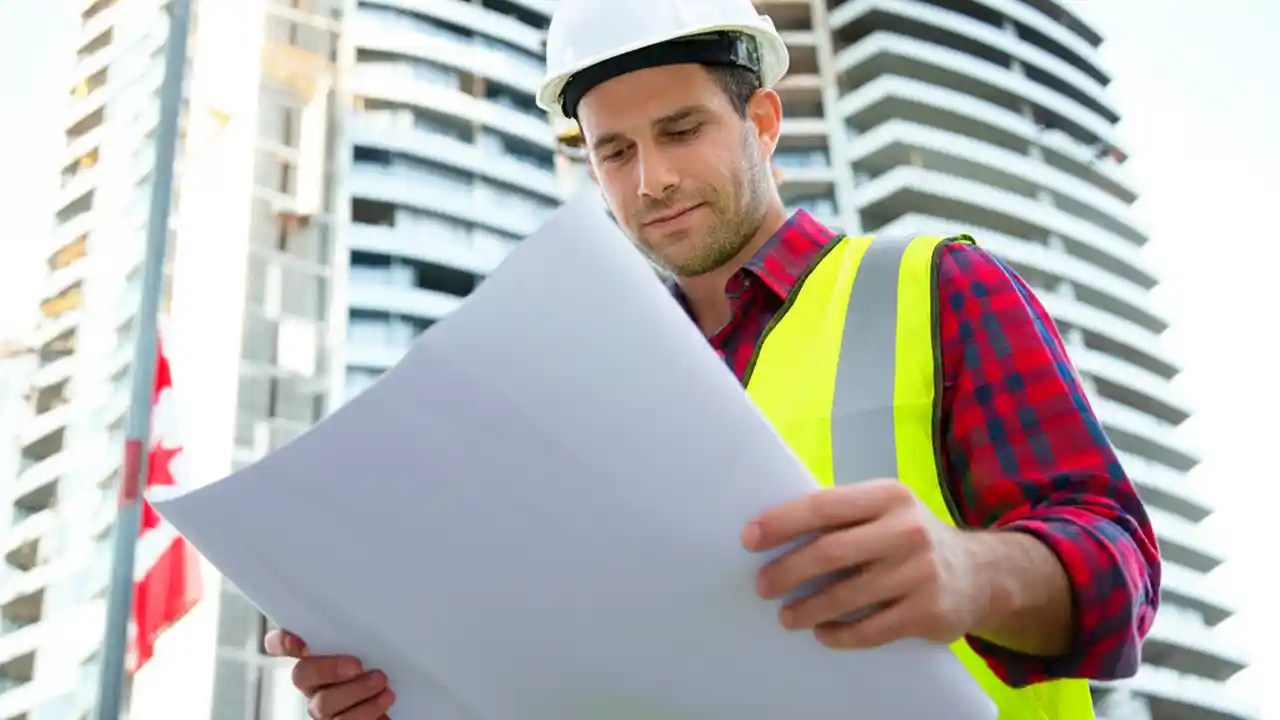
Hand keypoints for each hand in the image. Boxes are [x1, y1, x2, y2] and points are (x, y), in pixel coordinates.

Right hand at [263, 629, 395, 718]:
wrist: (401, 696)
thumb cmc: (384, 667)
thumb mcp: (374, 644)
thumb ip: (361, 632)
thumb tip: (374, 609)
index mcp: (317, 657)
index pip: (282, 645)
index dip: (281, 642)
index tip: (300, 641)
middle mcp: (314, 683)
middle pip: (301, 675)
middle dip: (328, 669)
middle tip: (357, 665)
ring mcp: (324, 707)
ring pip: (322, 704)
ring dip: (355, 691)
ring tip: (381, 681)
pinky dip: (367, 709)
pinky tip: (385, 697)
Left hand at [742, 479, 987, 649]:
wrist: (980, 573)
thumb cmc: (911, 538)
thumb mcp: (886, 511)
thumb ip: (844, 515)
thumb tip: (775, 530)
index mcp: (889, 496)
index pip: (824, 506)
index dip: (782, 522)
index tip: (750, 538)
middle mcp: (907, 530)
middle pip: (830, 552)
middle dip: (787, 571)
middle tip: (762, 586)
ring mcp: (920, 572)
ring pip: (847, 596)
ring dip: (807, 609)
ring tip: (786, 616)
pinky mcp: (929, 612)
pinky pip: (871, 629)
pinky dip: (839, 634)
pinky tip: (822, 633)